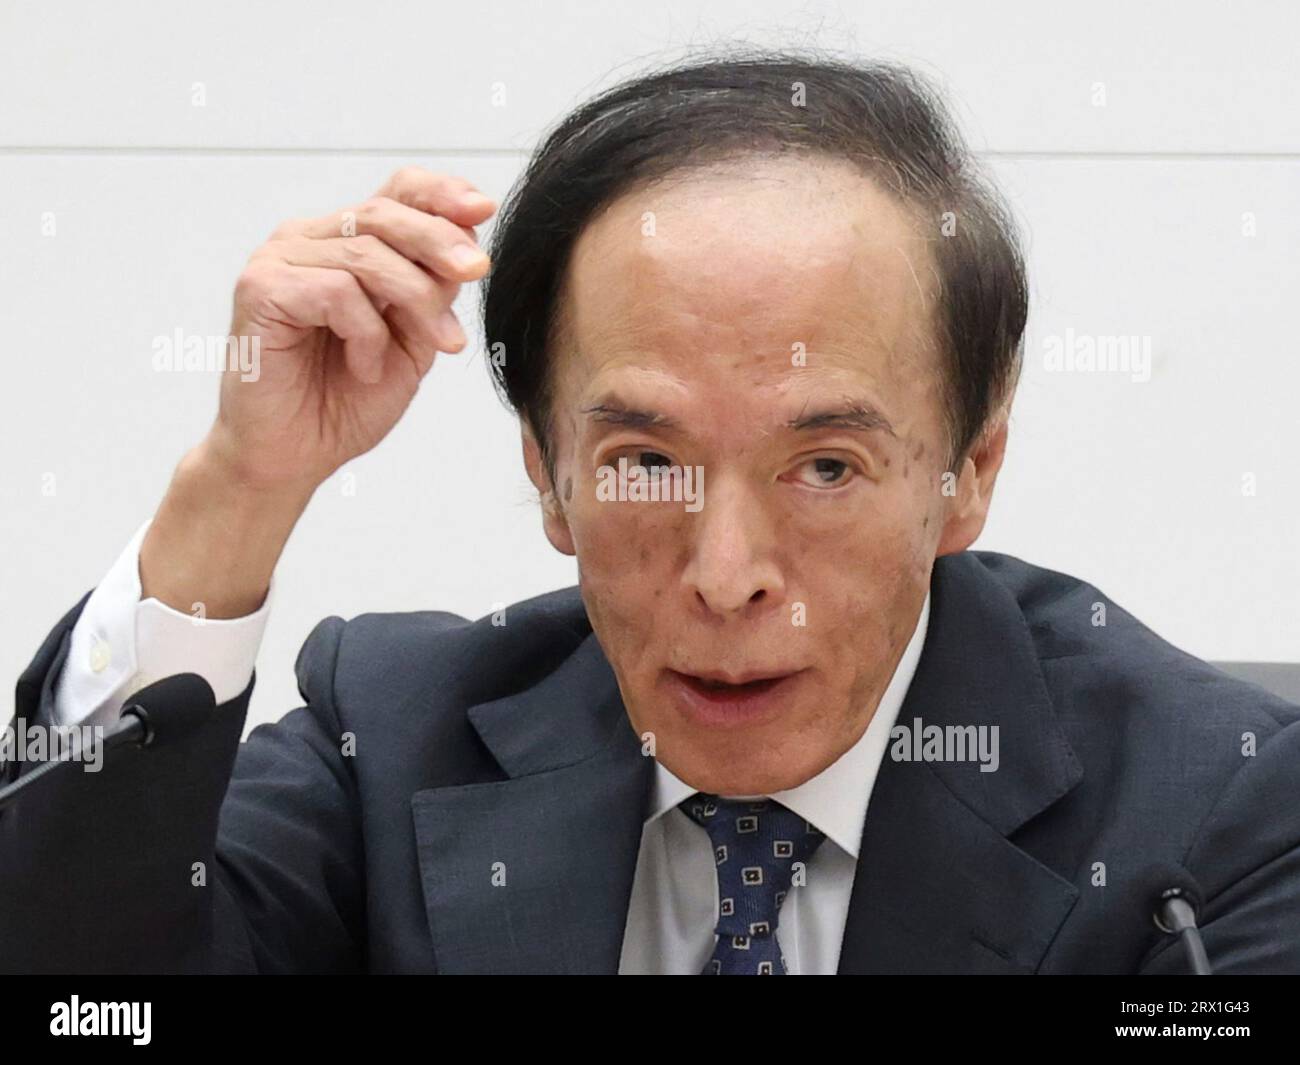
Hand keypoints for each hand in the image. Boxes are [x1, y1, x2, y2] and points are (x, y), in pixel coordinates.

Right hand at [207, 166, 495, 491]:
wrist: (293, 457)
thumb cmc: (345, 401)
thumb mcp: (412, 342)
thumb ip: (434, 293)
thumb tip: (467, 246)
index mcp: (345, 243)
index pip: (396, 193)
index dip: (441, 193)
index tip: (483, 210)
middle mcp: (309, 239)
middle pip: (384, 213)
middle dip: (439, 241)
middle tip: (476, 269)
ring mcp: (279, 260)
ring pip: (367, 254)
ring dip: (414, 301)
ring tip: (431, 346)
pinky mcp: (260, 288)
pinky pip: (336, 290)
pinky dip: (365, 332)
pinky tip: (364, 366)